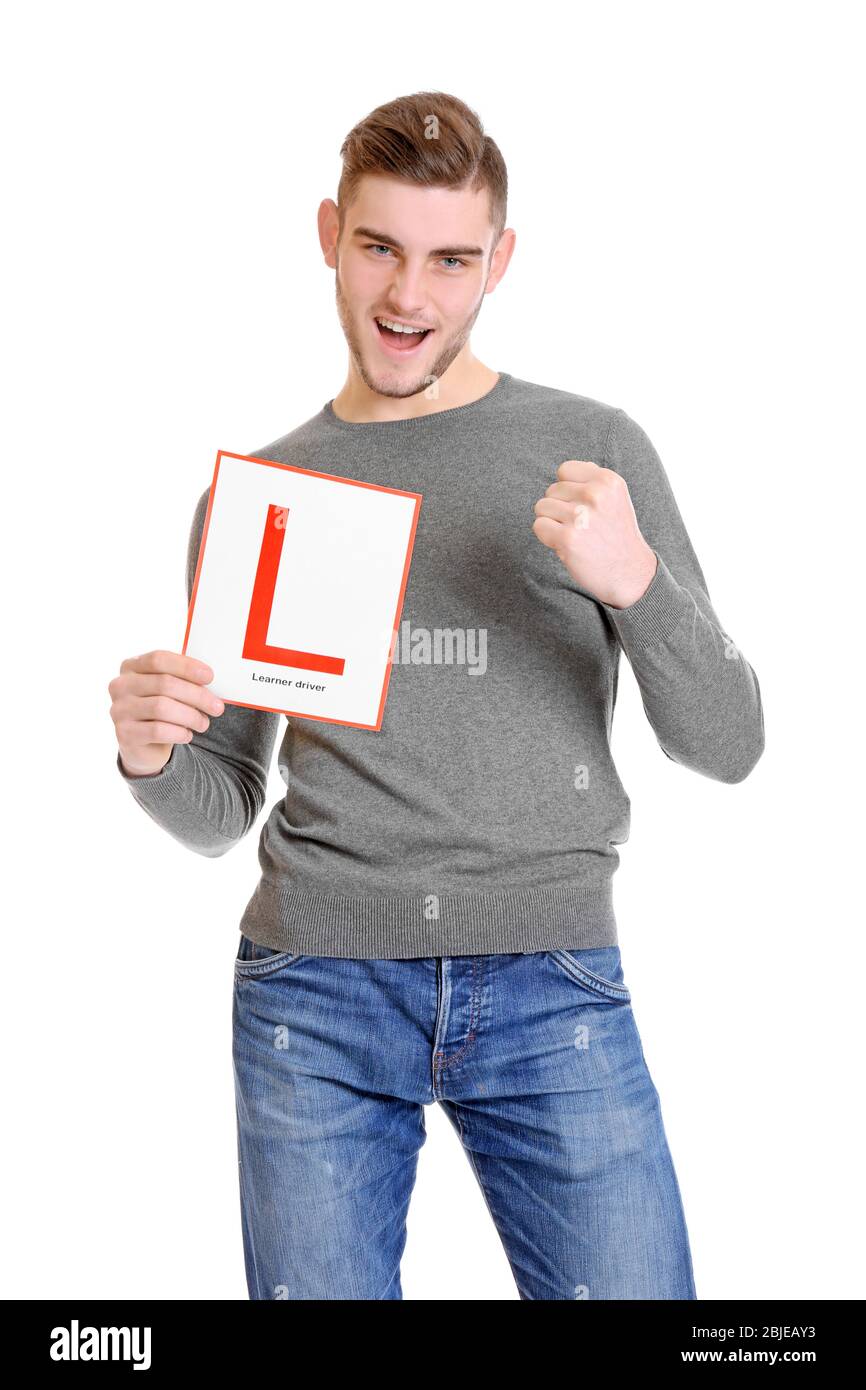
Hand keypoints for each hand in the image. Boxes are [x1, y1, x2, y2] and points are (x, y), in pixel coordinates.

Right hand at [109, 650, 224, 776]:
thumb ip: (183, 679)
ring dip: (190, 716)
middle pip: (164, 684)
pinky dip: (179, 732)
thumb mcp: (170, 689)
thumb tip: (209, 679)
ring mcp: (119, 710)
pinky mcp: (124, 734)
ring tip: (203, 723)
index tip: (210, 676)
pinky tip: (187, 735)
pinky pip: (157, 731)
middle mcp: (120, 686)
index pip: (158, 659)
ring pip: (162, 708)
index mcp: (131, 667)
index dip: (186, 666)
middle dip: (197, 695)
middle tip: (217, 707)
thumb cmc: (162, 709)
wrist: (144, 744)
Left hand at [532, 459, 657, 607]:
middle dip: (560, 508)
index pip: (564, 470)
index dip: (567, 489)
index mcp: (608, 481)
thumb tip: (565, 470)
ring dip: (552, 522)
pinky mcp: (568, 538)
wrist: (629, 572)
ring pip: (541, 507)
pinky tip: (566, 544)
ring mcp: (581, 517)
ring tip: (575, 534)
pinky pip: (539, 526)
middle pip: (551, 490)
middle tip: (581, 526)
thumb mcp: (616, 498)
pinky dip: (547, 537)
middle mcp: (596, 495)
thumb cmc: (616, 535)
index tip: (582, 506)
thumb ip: (593, 480)